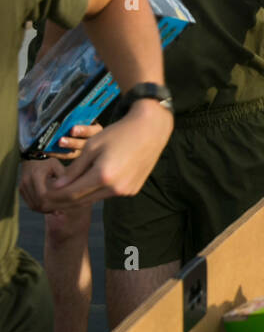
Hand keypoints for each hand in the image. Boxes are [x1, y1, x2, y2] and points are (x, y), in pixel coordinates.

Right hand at [20, 157, 66, 212]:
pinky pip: (30, 203)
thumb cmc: (49, 161)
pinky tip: (49, 207)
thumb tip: (72, 192)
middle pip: (37, 204)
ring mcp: (22, 186)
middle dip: (49, 209)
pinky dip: (39, 207)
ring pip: (33, 206)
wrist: (33, 155)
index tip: (62, 208)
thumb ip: (64, 178)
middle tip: (60, 212)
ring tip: (56, 211)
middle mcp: (27, 181)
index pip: (42, 196)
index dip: (52, 205)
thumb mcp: (58, 166)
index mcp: (36, 176)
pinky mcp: (21, 189)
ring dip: (44, 210)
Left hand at [42, 100, 173, 208]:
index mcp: (103, 175)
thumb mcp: (92, 146)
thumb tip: (58, 185)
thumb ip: (74, 169)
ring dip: (80, 196)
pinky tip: (89, 185)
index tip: (44, 194)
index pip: (72, 194)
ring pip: (95, 198)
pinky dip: (96, 191)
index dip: (55, 196)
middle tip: (50, 198)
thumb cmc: (119, 133)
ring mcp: (125, 191)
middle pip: (82, 201)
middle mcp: (115, 188)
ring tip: (66, 191)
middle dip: (64, 201)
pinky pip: (108, 194)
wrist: (150, 130)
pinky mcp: (132, 190)